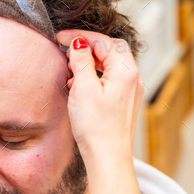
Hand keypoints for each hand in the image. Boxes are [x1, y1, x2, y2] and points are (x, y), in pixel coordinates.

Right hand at [56, 30, 143, 165]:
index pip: (104, 41)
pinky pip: (109, 79)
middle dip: (88, 45)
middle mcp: (132, 79)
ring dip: (89, 60)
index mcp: (126, 71)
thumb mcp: (83, 88)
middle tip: (66, 46)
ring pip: (110, 64)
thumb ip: (81, 62)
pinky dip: (94, 74)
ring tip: (70, 65)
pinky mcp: (123, 103)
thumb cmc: (97, 127)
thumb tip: (78, 45)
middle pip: (110, 50)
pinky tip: (78, 83)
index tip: (61, 37)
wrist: (107, 157)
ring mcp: (129, 91)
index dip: (82, 36)